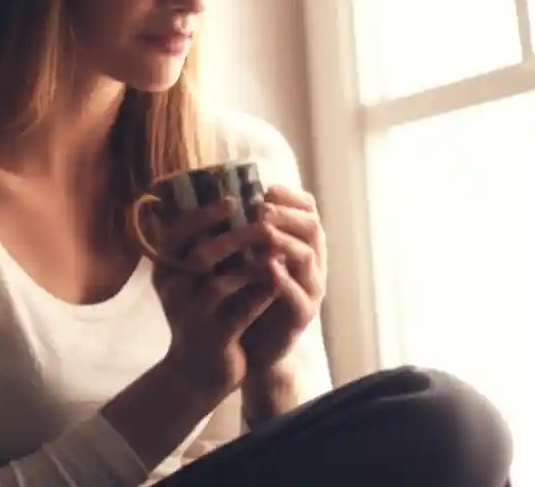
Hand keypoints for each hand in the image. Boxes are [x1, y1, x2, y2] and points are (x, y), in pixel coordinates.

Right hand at [147, 198, 278, 400]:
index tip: (232, 200)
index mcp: (164, 272)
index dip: (203, 214)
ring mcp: (191, 317)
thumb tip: (228, 201)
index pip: (175, 234)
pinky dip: (261, 293)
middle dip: (235, 235)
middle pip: (199, 255)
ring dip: (251, 263)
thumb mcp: (191, 280)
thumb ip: (201, 247)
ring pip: (219, 284)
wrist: (198, 371)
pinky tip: (279, 279)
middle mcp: (172, 292)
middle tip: (263, 222)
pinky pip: (240, 312)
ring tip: (277, 248)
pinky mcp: (214, 338)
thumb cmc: (201, 314)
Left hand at [239, 185, 326, 375]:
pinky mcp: (301, 317)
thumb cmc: (245, 294)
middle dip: (286, 213)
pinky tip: (266, 267)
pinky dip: (282, 280)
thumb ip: (244, 231)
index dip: (290, 196)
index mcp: (301, 244)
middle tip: (261, 208)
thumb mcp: (245, 257)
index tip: (266, 188)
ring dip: (283, 240)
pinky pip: (298, 295)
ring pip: (307, 257)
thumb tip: (222, 194)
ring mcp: (310, 290)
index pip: (308, 210)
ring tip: (262, 230)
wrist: (251, 347)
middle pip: (312, 227)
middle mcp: (312, 264)